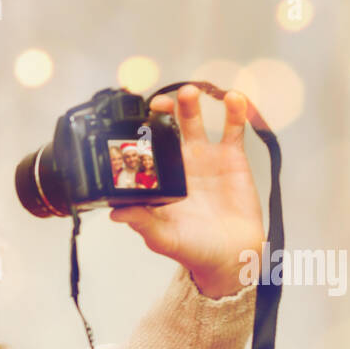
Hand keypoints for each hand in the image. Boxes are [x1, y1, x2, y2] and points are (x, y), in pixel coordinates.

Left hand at [109, 85, 264, 298]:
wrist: (232, 255)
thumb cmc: (194, 249)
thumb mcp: (163, 238)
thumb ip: (141, 222)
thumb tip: (115, 213)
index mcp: (157, 181)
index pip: (142, 150)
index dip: (136, 134)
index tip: (131, 121)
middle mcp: (178, 165)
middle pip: (165, 128)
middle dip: (160, 111)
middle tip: (158, 103)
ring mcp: (204, 157)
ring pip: (194, 121)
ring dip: (190, 103)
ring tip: (188, 92)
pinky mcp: (231, 157)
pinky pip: (232, 128)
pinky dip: (234, 110)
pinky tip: (233, 97)